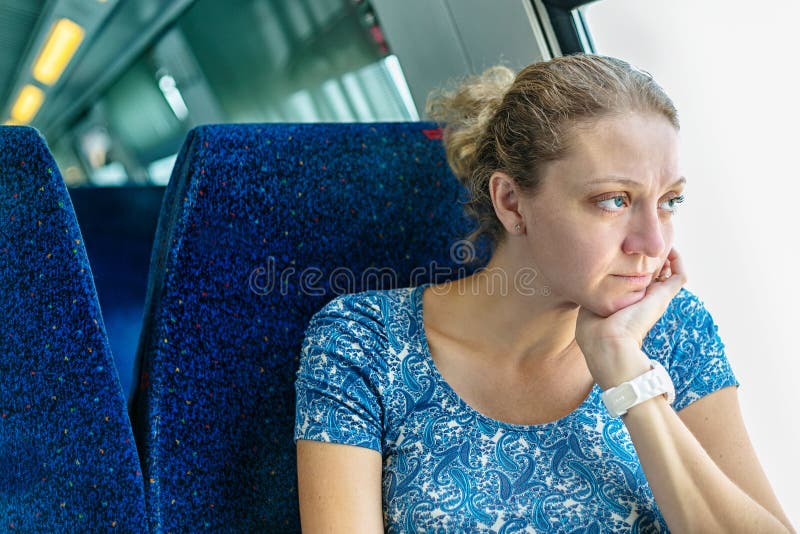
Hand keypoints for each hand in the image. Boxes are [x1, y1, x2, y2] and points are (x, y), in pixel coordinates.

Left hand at [575, 248, 687, 388]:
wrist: (607, 342)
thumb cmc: (593, 329)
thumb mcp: (590, 304)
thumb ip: (594, 291)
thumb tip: (589, 277)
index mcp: (627, 302)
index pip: (634, 281)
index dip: (633, 265)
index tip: (626, 250)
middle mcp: (642, 299)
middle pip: (653, 274)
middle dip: (650, 257)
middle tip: (644, 242)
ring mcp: (655, 298)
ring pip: (669, 274)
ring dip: (666, 257)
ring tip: (660, 240)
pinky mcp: (663, 296)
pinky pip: (680, 276)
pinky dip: (678, 261)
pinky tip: (670, 249)